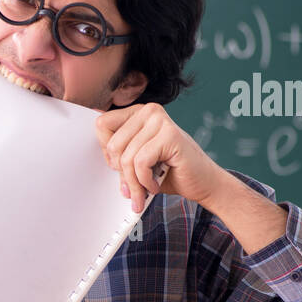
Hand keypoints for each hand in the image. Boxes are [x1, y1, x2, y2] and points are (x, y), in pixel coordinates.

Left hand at [94, 102, 224, 212]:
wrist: (202, 183)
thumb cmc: (170, 172)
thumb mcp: (137, 160)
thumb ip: (119, 153)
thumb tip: (99, 154)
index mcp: (137, 113)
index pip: (101, 125)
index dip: (107, 152)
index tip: (118, 167)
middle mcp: (149, 111)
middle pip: (113, 144)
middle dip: (121, 172)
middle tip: (133, 185)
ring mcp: (160, 121)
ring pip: (127, 157)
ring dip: (134, 182)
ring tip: (145, 190)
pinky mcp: (170, 135)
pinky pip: (141, 163)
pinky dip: (145, 181)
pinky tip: (155, 185)